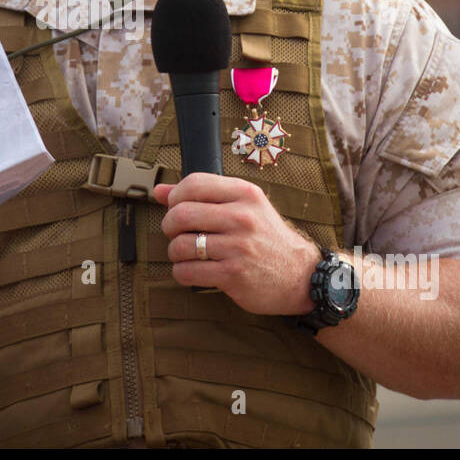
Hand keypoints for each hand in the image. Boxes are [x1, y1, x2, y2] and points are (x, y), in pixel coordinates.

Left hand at [155, 174, 319, 316]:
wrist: (300, 275)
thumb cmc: (266, 238)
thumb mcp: (244, 207)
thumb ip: (203, 196)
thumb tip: (159, 190)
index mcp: (245, 194)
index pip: (194, 184)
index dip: (175, 196)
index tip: (175, 207)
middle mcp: (242, 217)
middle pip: (181, 214)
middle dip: (169, 225)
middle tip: (176, 233)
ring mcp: (238, 247)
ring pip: (180, 245)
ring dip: (175, 252)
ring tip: (186, 254)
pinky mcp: (233, 274)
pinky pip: (187, 271)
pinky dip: (182, 272)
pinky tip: (193, 270)